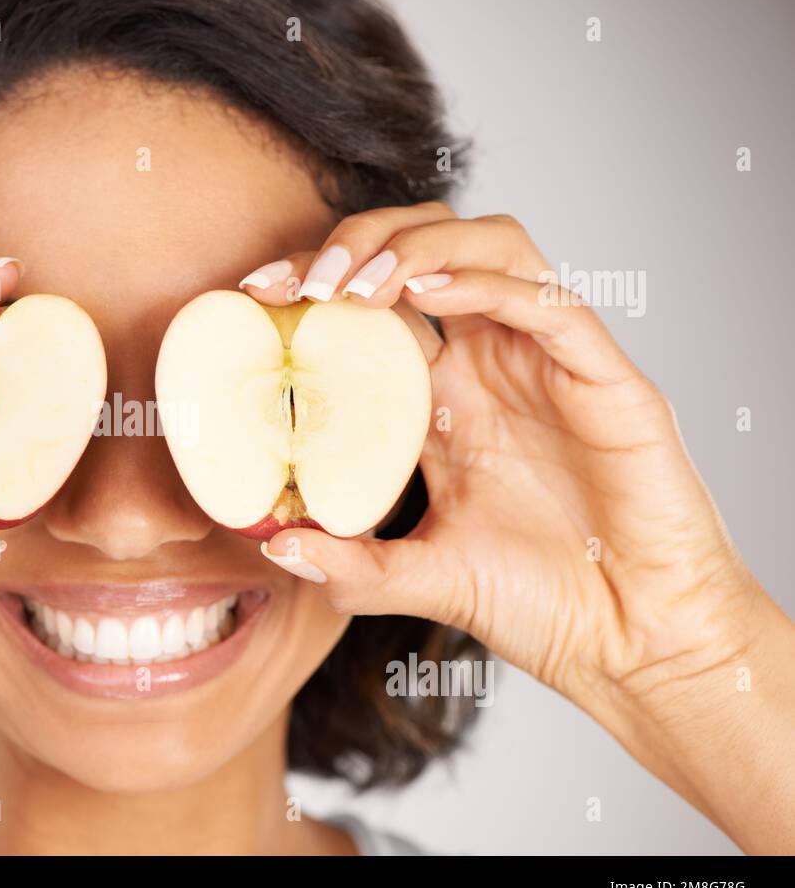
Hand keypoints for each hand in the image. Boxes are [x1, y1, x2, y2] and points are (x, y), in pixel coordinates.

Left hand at [247, 203, 793, 847]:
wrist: (631, 643)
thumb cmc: (540, 603)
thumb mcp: (422, 579)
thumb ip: (351, 564)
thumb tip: (273, 545)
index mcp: (446, 397)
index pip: (376, 307)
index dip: (316, 286)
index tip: (256, 297)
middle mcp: (493, 364)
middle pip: (427, 250)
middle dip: (356, 244)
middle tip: (295, 286)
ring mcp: (547, 363)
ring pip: (491, 247)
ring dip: (414, 249)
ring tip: (351, 287)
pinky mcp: (603, 376)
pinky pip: (545, 302)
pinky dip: (483, 284)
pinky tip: (422, 297)